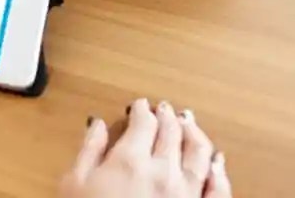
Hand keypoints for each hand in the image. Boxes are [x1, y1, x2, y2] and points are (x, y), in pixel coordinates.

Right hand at [59, 99, 231, 197]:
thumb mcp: (74, 184)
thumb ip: (89, 151)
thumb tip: (97, 126)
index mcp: (131, 160)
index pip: (144, 122)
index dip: (143, 110)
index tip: (140, 106)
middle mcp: (164, 171)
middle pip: (172, 131)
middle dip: (168, 115)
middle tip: (164, 108)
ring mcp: (187, 193)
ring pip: (200, 152)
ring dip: (195, 132)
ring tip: (189, 123)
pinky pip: (219, 188)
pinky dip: (220, 171)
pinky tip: (218, 161)